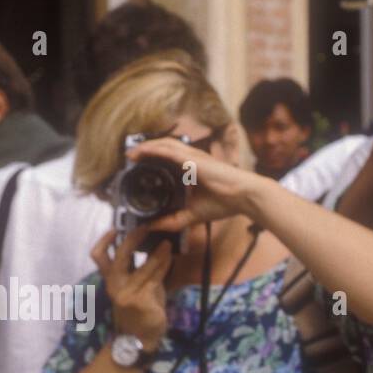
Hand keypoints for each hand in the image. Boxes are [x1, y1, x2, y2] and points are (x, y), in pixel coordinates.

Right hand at [90, 226, 170, 350]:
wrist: (139, 339)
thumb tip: (152, 245)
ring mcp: (126, 293)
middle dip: (133, 238)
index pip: (98, 256)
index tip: (115, 228)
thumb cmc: (139, 311)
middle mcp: (114, 285)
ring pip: (143, 266)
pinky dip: (164, 266)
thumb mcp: (135, 287)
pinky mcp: (141, 301)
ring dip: (158, 252)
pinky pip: (155, 278)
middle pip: (119, 255)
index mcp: (110, 280)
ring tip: (167, 243)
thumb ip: (139, 269)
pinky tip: (170, 259)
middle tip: (146, 227)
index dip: (104, 240)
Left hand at [122, 135, 259, 230]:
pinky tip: (140, 152)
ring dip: (144, 147)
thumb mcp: (192, 215)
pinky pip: (167, 151)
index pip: (166, 160)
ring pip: (163, 145)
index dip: (151, 160)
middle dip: (144, 152)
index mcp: (191, 169)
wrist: (244, 197)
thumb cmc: (225, 202)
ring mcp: (191, 156)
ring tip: (130, 154)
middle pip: (162, 149)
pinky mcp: (192, 159)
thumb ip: (172, 220)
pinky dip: (152, 150)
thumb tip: (150, 227)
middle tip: (128, 159)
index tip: (136, 168)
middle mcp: (190, 159)